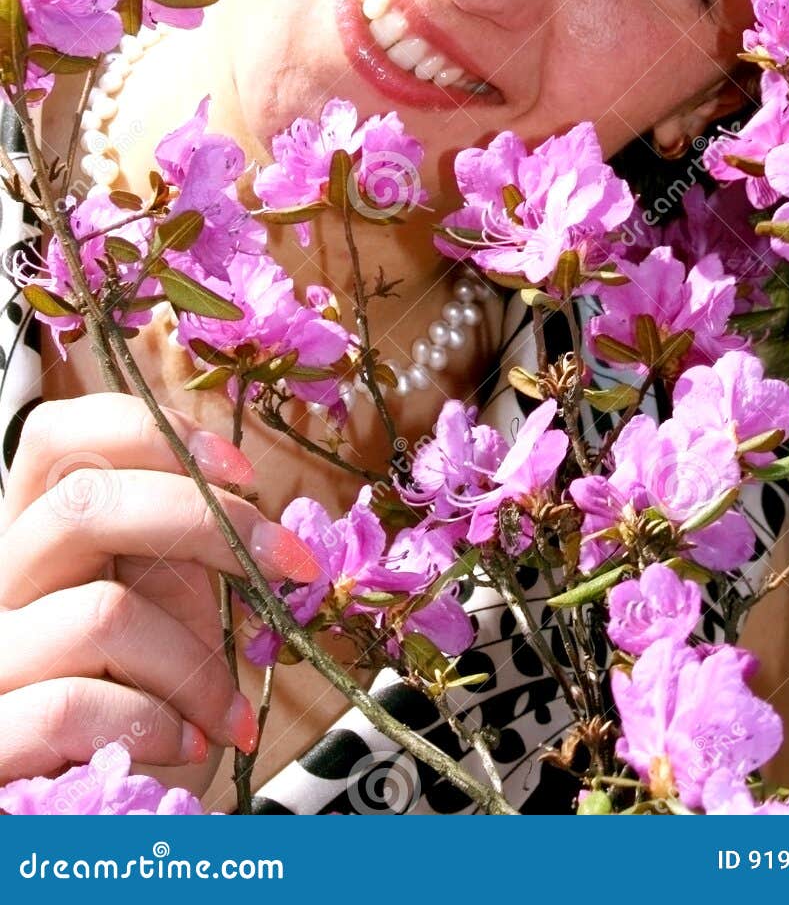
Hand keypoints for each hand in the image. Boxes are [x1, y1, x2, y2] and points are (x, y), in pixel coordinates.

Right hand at [0, 393, 320, 792]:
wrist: (98, 825)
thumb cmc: (143, 702)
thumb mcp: (170, 607)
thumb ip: (186, 545)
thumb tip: (247, 495)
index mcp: (42, 538)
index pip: (56, 435)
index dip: (150, 435)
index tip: (242, 474)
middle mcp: (2, 584)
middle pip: (83, 504)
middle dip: (207, 525)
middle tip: (288, 568)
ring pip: (101, 612)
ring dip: (195, 665)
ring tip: (228, 712)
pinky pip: (70, 705)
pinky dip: (153, 725)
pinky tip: (188, 745)